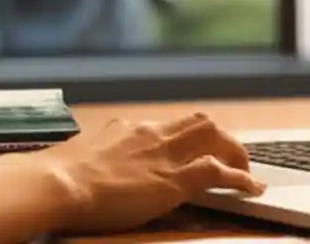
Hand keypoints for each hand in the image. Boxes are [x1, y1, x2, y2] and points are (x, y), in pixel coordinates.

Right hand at [35, 113, 266, 234]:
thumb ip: (95, 159)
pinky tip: (252, 188)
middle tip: (228, 157)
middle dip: (218, 138)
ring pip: (212, 135)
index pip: (165, 126)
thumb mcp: (79, 160)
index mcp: (125, 129)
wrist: (58, 183)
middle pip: (196, 121)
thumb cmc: (57, 179)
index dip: (184, 139)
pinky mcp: (174, 179)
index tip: (189, 152)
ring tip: (245, 171)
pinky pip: (218, 172)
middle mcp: (149, 132)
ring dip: (233, 151)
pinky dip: (240, 178)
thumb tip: (86, 168)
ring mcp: (164, 153)